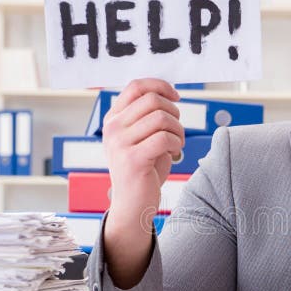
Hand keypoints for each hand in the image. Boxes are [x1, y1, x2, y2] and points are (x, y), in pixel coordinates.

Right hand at [102, 78, 184, 221]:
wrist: (133, 204)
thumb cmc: (142, 169)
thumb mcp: (141, 136)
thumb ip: (147, 115)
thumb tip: (168, 93)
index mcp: (113, 119)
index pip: (136, 86)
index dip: (160, 86)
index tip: (175, 97)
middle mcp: (112, 128)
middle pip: (153, 100)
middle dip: (174, 113)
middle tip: (177, 130)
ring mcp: (120, 143)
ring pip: (161, 118)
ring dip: (178, 130)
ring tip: (177, 143)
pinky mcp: (132, 159)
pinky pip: (165, 138)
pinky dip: (177, 143)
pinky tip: (174, 152)